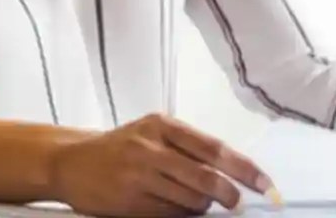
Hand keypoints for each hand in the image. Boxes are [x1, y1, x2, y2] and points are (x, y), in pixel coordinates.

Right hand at [49, 113, 275, 216]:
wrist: (71, 162)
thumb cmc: (120, 147)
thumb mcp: (153, 134)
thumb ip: (188, 148)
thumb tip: (232, 173)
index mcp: (163, 126)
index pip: (215, 149)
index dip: (244, 168)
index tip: (264, 183)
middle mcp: (151, 148)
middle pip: (206, 178)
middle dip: (229, 195)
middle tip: (236, 203)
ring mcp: (139, 176)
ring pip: (190, 201)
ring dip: (202, 207)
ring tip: (196, 203)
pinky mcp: (129, 203)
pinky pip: (169, 215)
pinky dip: (181, 215)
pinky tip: (176, 209)